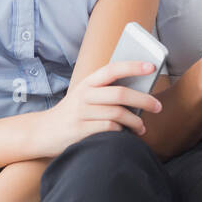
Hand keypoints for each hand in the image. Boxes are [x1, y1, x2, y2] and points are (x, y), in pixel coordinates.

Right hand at [35, 60, 162, 155]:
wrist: (43, 132)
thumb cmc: (74, 113)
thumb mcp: (86, 96)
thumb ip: (107, 92)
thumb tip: (142, 91)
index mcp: (87, 83)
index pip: (112, 69)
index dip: (133, 66)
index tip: (152, 66)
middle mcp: (83, 95)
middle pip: (120, 94)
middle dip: (144, 100)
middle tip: (158, 107)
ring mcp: (81, 113)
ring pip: (118, 114)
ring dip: (136, 121)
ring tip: (142, 127)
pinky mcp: (80, 131)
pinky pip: (110, 129)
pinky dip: (122, 131)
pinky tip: (125, 134)